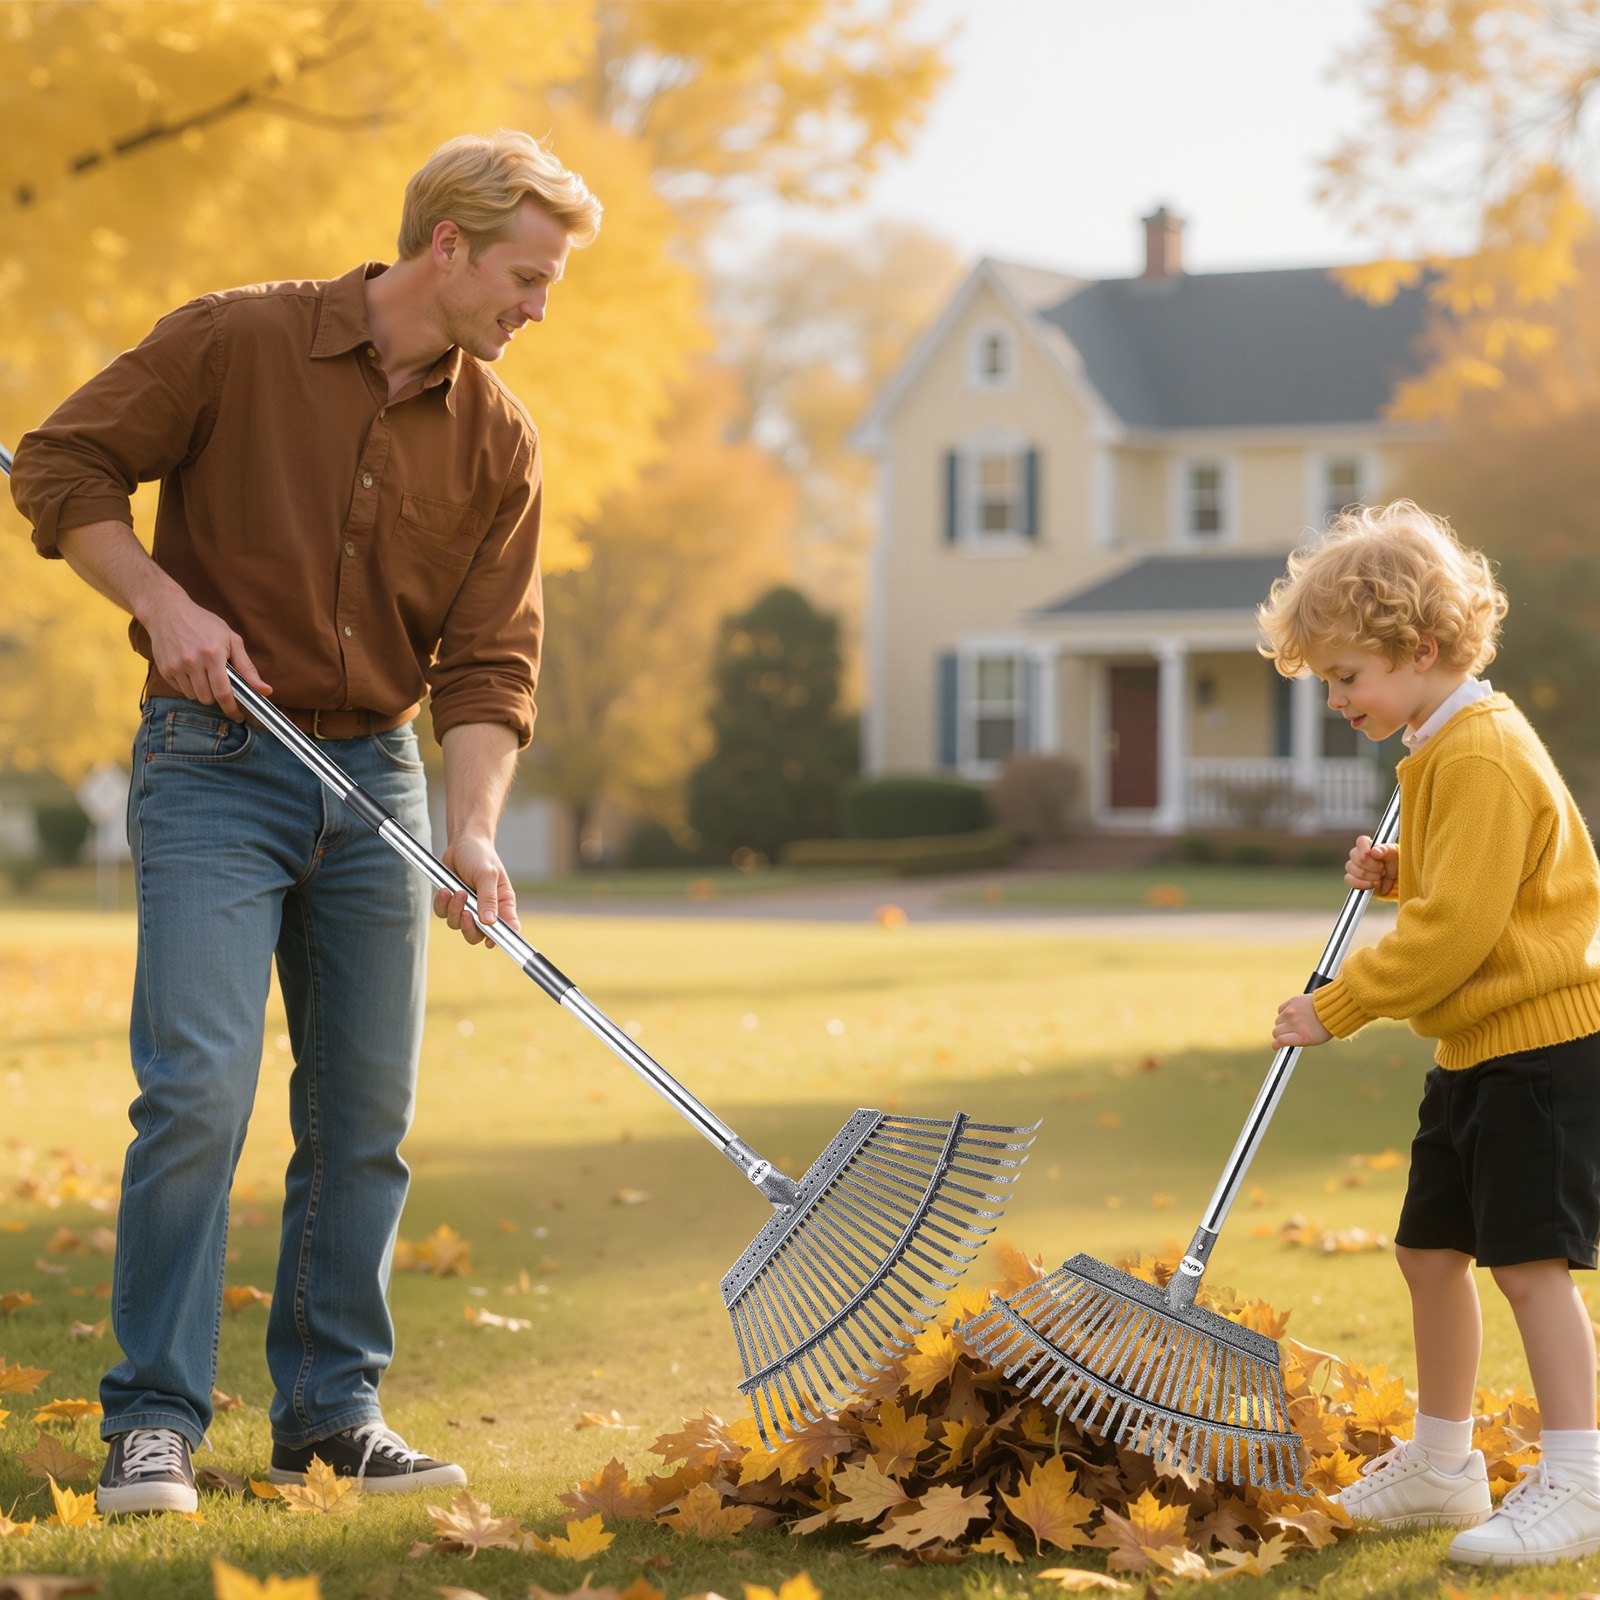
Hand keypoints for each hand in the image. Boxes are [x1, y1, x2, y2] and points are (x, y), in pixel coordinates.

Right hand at [144, 589, 269, 718]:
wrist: (167, 611)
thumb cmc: (204, 623)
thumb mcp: (231, 639)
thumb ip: (247, 668)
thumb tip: (265, 690)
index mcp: (213, 655)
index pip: (223, 692)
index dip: (232, 709)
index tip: (238, 716)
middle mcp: (192, 662)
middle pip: (208, 698)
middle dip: (217, 697)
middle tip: (220, 685)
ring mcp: (176, 666)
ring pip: (194, 696)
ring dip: (203, 692)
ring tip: (205, 674)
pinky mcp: (164, 669)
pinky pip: (181, 690)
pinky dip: (189, 687)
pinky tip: (191, 671)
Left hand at [434, 835, 518, 949]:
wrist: (462, 842)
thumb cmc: (481, 856)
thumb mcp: (487, 875)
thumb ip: (488, 899)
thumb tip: (490, 922)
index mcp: (503, 903)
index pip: (507, 928)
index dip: (501, 939)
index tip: (491, 942)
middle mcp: (486, 909)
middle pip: (478, 935)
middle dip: (469, 928)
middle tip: (466, 914)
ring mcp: (468, 907)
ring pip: (458, 925)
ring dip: (454, 910)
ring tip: (457, 891)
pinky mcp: (451, 902)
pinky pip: (443, 914)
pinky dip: (442, 904)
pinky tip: (445, 890)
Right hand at [1273, 994, 1331, 1049]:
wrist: (1332, 1008)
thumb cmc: (1324, 1026)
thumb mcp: (1313, 1039)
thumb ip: (1297, 1041)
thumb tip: (1284, 1043)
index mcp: (1301, 1036)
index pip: (1280, 1041)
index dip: (1276, 1045)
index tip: (1276, 1046)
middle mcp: (1294, 1023)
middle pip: (1276, 1031)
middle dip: (1279, 1034)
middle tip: (1286, 1033)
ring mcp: (1291, 1012)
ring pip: (1278, 1020)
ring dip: (1283, 1023)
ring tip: (1295, 1021)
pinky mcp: (1291, 1002)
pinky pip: (1280, 1009)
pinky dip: (1284, 1012)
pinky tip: (1294, 1013)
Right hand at [1346, 834, 1397, 895]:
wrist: (1396, 878)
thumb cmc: (1396, 862)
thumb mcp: (1395, 853)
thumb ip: (1385, 850)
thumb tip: (1374, 851)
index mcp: (1368, 844)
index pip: (1360, 841)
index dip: (1364, 847)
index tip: (1370, 853)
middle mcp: (1358, 854)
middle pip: (1358, 859)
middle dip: (1373, 866)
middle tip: (1383, 868)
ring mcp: (1353, 867)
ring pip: (1354, 871)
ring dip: (1371, 876)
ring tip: (1380, 876)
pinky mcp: (1352, 879)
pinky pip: (1351, 881)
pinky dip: (1364, 884)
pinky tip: (1374, 883)